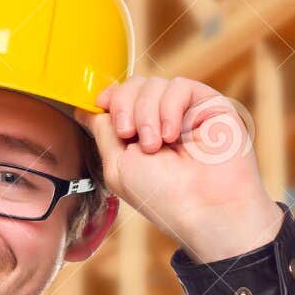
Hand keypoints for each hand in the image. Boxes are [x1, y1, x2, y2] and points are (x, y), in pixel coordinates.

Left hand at [75, 76, 282, 262]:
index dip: (110, 96)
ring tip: (156, 144)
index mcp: (140, 136)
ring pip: (154, 84)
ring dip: (146, 112)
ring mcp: (186, 113)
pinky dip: (169, 108)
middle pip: (134, 85)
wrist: (206, 210)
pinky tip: (173, 134)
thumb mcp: (118, 165)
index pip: (120, 97)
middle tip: (129, 134)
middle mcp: (163, 121)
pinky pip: (179, 86)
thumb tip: (85, 109)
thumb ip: (103, 132)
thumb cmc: (163, 198)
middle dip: (125, 106)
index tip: (103, 105)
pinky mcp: (209, 105)